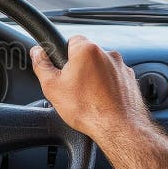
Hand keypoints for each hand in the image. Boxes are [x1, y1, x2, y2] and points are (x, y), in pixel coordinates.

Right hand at [29, 35, 148, 142]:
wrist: (118, 128)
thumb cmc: (87, 109)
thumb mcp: (52, 87)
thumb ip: (41, 65)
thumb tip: (36, 52)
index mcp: (87, 50)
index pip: (71, 40)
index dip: (63, 55)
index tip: (62, 69)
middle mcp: (108, 54)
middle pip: (87, 55)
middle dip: (79, 68)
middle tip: (72, 87)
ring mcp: (122, 67)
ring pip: (101, 67)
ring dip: (94, 78)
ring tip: (88, 98)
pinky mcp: (130, 80)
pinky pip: (114, 78)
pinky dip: (108, 87)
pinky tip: (101, 101)